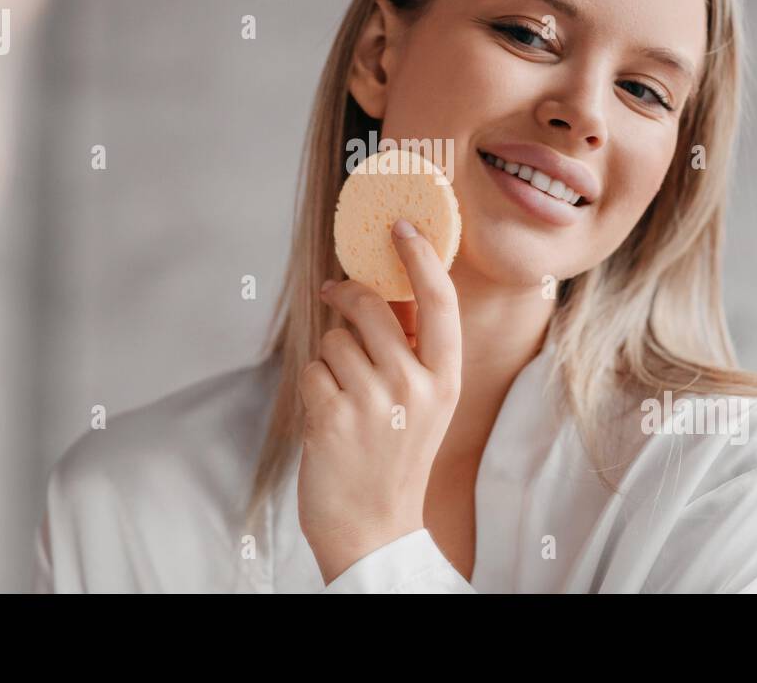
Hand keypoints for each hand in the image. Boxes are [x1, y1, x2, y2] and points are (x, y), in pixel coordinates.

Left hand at [297, 218, 462, 585]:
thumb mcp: (424, 403)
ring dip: (330, 360)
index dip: (420, 257)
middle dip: (347, 301)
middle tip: (337, 296)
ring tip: (345, 400)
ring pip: (333, 339)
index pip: (439, 302)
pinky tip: (328, 419)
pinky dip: (313, 388)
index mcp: (445, 378)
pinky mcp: (332, 417)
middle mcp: (415, 386)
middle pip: (368, 307)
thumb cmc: (394, 456)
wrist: (372, 529)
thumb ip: (412, 349)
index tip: (401, 226)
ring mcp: (373, 402)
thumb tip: (382, 287)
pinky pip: (311, 369)